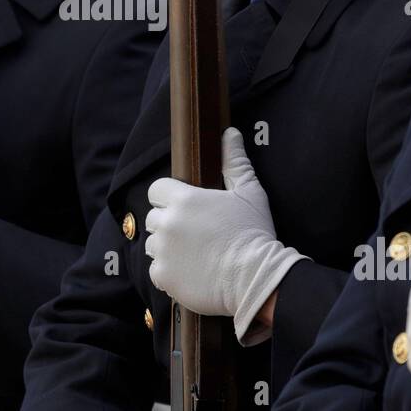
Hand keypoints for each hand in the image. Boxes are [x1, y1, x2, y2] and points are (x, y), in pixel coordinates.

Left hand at [145, 127, 306, 344]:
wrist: (257, 277)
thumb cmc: (254, 232)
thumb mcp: (249, 192)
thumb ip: (235, 162)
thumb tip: (230, 133)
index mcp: (183, 199)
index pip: (156, 190)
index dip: (169, 197)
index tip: (185, 208)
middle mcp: (168, 223)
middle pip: (153, 218)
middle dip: (169, 223)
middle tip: (194, 234)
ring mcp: (163, 251)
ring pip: (153, 244)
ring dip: (168, 248)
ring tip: (194, 254)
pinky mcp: (163, 276)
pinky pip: (155, 270)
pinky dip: (169, 273)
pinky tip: (191, 272)